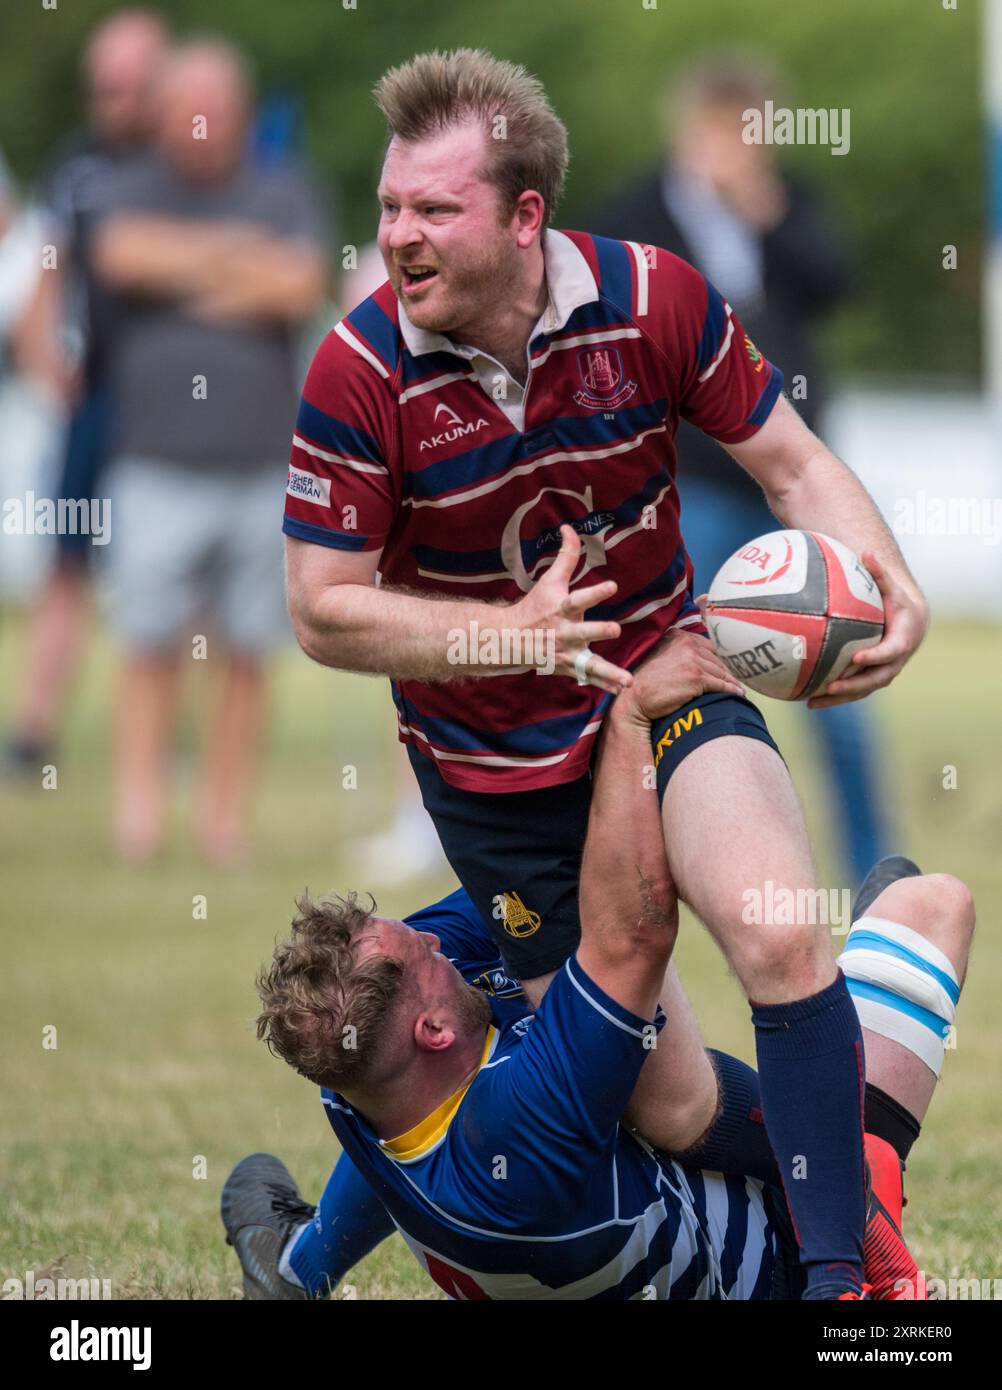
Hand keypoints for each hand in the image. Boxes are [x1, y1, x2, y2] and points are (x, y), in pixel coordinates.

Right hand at [512, 525, 631, 694]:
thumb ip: (566, 556)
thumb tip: (569, 527)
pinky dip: (604, 684)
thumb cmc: (535, 606)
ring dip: (608, 672)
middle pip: (583, 632)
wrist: (511, 640)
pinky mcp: (568, 667)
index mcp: (561, 609)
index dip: (595, 593)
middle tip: (615, 630)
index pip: (579, 598)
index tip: (613, 586)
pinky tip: (621, 688)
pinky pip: (588, 677)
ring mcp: (567, 653)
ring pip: (590, 664)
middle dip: (598, 631)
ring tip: (627, 680)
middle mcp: (565, 632)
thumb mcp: (550, 581)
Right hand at [614, 629, 744, 727]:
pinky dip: (731, 690)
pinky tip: (737, 694)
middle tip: (740, 678)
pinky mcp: (696, 678)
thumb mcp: (661, 657)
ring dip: (732, 681)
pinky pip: (720, 684)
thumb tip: (699, 658)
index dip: (720, 657)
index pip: (708, 645)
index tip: (729, 665)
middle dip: (728, 669)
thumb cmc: (648, 682)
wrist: (636, 699)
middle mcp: (686, 644)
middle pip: (717, 657)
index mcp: (678, 637)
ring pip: (720, 671)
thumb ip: (678, 652)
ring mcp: (692, 660)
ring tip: (740, 687)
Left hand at [807, 551, 929, 708]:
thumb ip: (879, 573)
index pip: (891, 651)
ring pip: (863, 689)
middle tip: (830, 686)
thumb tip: (866, 552)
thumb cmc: (898, 600)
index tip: (856, 657)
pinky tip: (808, 699)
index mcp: (904, 638)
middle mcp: (897, 660)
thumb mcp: (891, 586)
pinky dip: (834, 696)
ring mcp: (885, 671)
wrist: (911, 620)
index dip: (876, 656)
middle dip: (854, 685)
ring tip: (812, 702)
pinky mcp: (872, 677)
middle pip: (877, 678)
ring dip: (839, 698)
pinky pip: (854, 690)